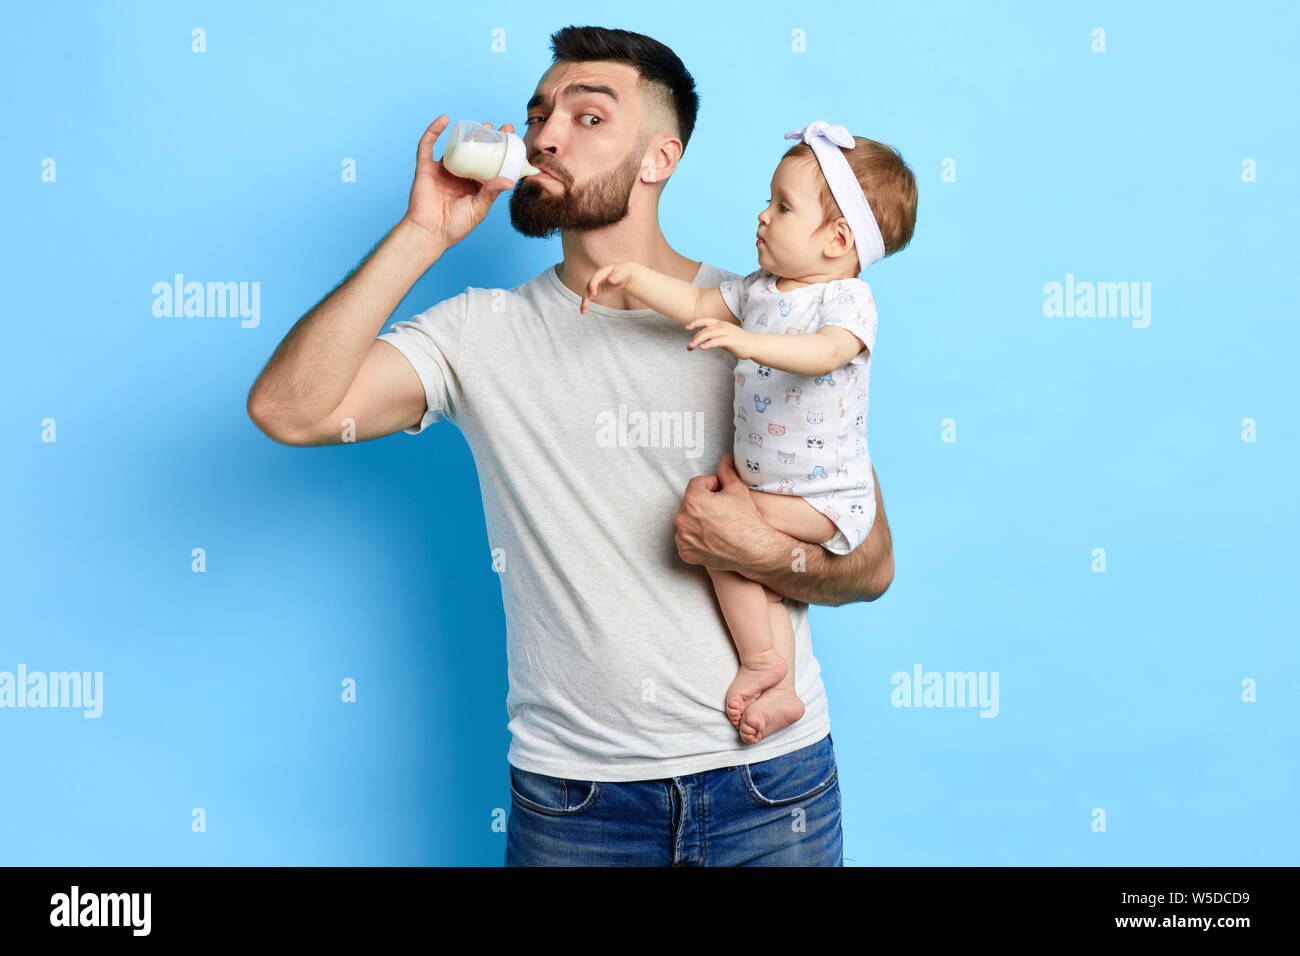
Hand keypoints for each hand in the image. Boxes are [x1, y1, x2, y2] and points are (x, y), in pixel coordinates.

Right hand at [401, 115, 516, 253]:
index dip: (499, 152)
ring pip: (455, 147)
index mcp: (472, 187)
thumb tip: (510, 181)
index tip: (510, 139)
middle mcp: (458, 176)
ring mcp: (442, 171)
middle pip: (474, 153)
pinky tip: (445, 119)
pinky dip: (434, 130)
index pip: (488, 165)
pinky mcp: (426, 167)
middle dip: (486, 139)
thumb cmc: (454, 226)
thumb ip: (491, 193)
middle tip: (498, 129)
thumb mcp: (478, 209)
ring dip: (467, 134)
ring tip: (482, 125)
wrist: (429, 233)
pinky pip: (427, 145)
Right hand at [579, 261, 638, 313]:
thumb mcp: (622, 273)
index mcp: (602, 272)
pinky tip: (584, 311)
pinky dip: (587, 303)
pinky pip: (590, 297)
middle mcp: (597, 278)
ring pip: (588, 293)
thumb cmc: (623, 273)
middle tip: (585, 305)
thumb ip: (616, 276)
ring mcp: (596, 284)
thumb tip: (610, 280)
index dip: (593, 285)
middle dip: (586, 295)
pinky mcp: (597, 290)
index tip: (593, 294)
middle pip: (589, 286)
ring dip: (584, 301)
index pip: (595, 278)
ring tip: (583, 311)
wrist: (624, 274)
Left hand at [673, 454, 771, 571]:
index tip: (722, 494)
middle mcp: (683, 519)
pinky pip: (687, 540)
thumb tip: (724, 460)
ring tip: (718, 525)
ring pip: (688, 520)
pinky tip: (712, 538)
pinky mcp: (686, 552)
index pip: (697, 483)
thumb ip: (726, 471)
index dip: (712, 486)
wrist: (754, 551)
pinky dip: (696, 538)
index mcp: (693, 500)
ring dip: (698, 520)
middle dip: (704, 503)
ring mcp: (683, 538)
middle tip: (722, 511)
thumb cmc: (747, 522)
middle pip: (690, 502)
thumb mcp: (737, 490)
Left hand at [685, 318, 755, 358]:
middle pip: (705, 329)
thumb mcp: (725, 336)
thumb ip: (715, 337)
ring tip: (691, 347)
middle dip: (694, 337)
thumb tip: (704, 340)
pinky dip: (708, 344)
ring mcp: (727, 333)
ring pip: (708, 334)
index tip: (687, 327)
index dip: (695, 323)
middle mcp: (723, 326)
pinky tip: (703, 347)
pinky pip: (717, 341)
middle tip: (689, 346)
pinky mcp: (730, 340)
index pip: (705, 321)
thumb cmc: (739, 341)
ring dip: (698, 340)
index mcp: (721, 324)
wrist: (753, 345)